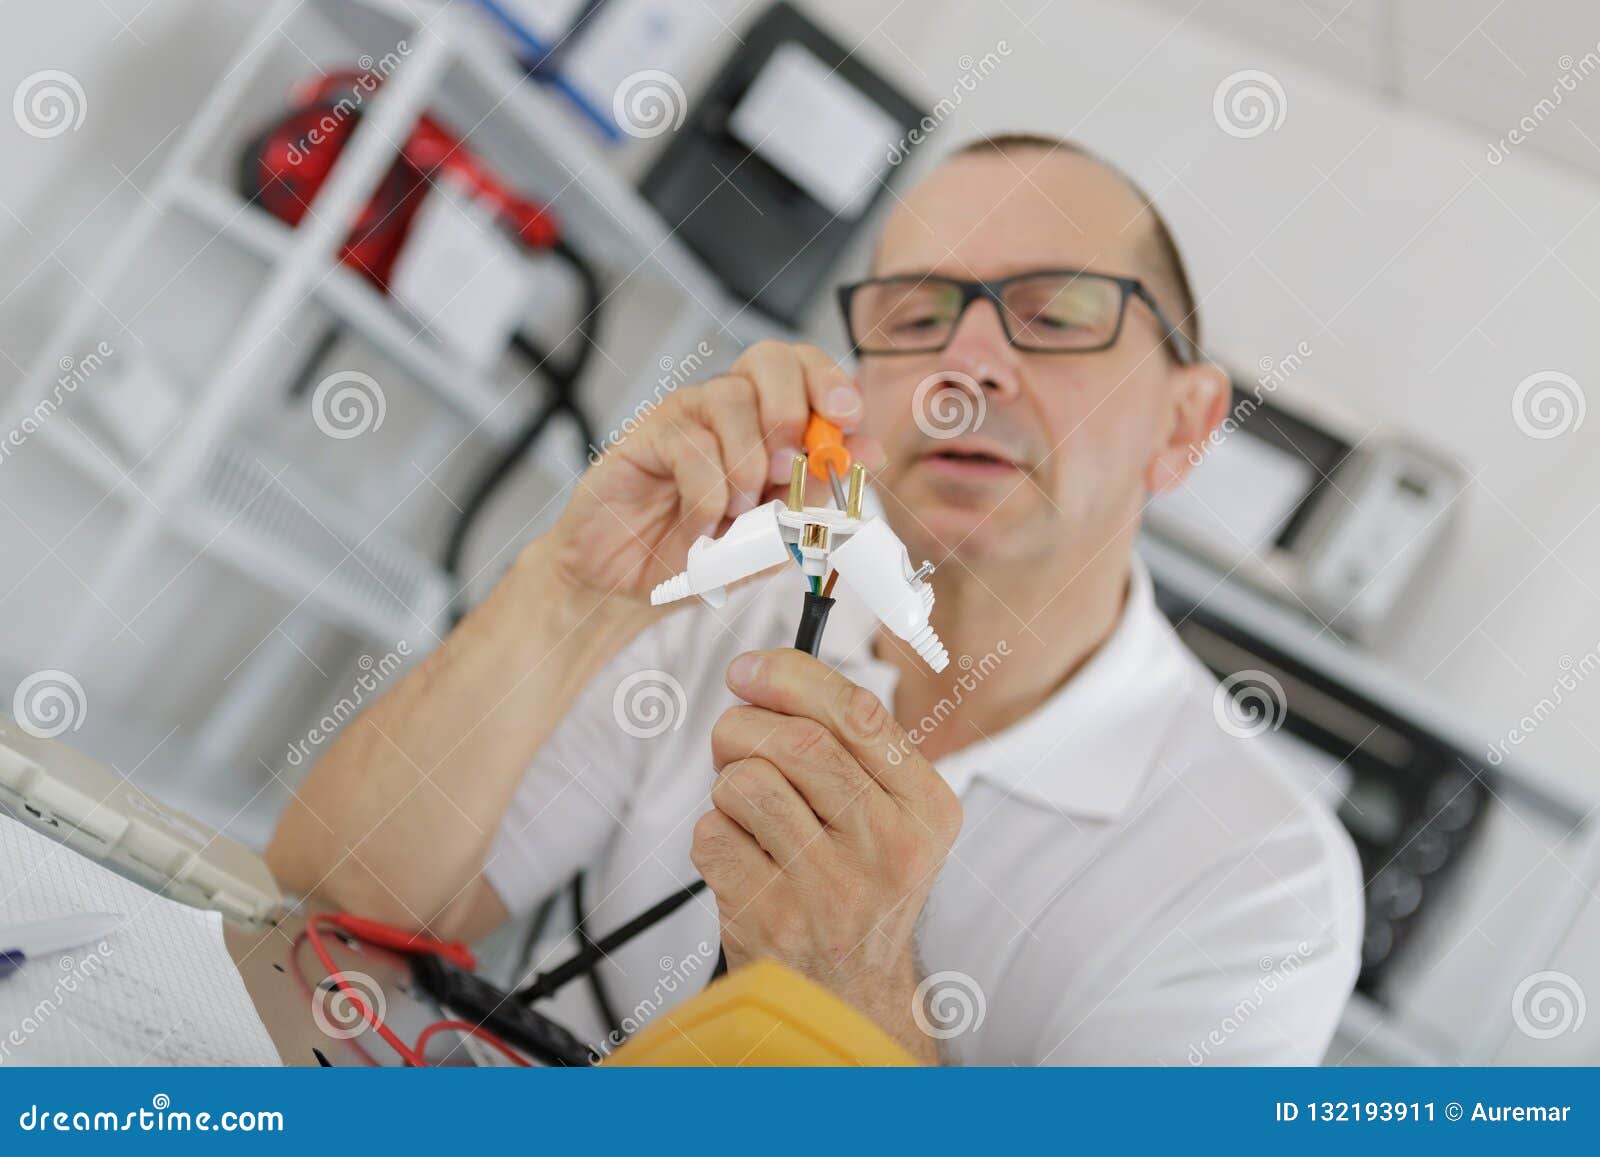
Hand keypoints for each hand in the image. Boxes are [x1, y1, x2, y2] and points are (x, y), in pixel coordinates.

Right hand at [543, 342, 882, 607]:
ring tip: (739, 511)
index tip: (849, 418)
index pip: (806, 370)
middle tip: (787, 466)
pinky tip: (704, 524)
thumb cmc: (699, 551)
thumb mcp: (772, 534)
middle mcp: (729, 409)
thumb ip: (816, 493)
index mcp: (767, 421)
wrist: (629, 579)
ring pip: (731, 398)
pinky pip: (689, 444)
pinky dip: (708, 492)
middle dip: (791, 409)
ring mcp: (686, 417)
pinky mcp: (646, 435)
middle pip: (770, 359)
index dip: (832, 383)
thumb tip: (866, 453)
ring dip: (747, 462)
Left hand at [692, 648, 963, 1060]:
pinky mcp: (771, 919)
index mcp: (926, 808)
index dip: (790, 676)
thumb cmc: (856, 881)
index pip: (858, 713)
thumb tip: (761, 673)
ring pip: (746, 783)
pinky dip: (714, 834)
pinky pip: (711, 834)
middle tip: (734, 741)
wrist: (847, 991)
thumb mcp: (887, 811)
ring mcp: (830, 890)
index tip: (747, 669)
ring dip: (728, 783)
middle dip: (744, 726)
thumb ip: (845, 739)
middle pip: (795, 742)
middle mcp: (890, 850)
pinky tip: (744, 858)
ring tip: (748, 809)